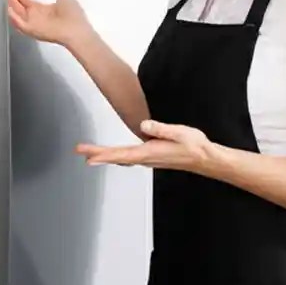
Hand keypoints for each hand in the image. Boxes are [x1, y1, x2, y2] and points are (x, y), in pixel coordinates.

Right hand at [6, 0, 92, 46]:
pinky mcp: (33, 30)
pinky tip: (8, 10)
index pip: (26, 1)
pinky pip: (20, 24)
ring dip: (9, 6)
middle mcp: (36, 17)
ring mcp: (34, 24)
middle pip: (19, 7)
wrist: (78, 29)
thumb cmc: (75, 16)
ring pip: (17, 15)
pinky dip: (13, 18)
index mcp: (43, 10)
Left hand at [76, 120, 216, 172]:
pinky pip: (128, 158)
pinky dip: (116, 156)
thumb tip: (143, 126)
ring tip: (89, 154)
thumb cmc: (195, 146)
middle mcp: (146, 158)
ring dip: (105, 156)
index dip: (103, 155)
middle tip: (79, 150)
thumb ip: (161, 129)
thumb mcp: (180, 133)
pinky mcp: (151, 157)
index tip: (88, 156)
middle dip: (97, 154)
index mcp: (149, 152)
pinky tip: (113, 155)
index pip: (121, 154)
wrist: (206, 159)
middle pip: (116, 157)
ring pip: (121, 158)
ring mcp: (148, 159)